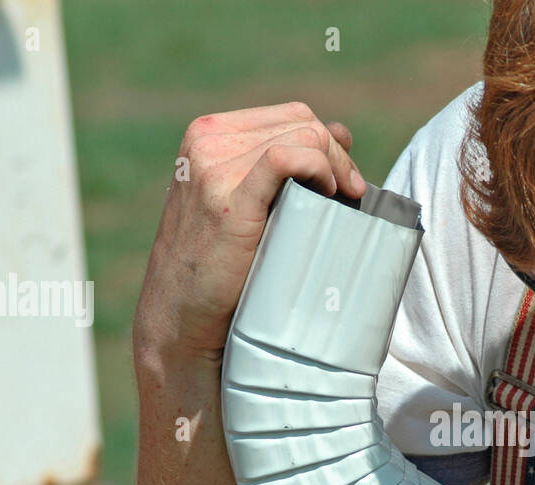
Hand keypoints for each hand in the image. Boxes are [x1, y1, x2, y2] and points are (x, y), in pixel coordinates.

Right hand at [133, 102, 366, 364]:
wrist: (181, 317)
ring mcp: (213, 167)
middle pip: (301, 122)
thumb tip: (340, 133)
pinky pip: (286, 158)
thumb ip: (284, 164)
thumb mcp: (246, 202)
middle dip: (337, 155)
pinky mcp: (227, 199)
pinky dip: (319, 168)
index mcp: (209, 135)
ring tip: (343, 200)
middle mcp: (207, 142)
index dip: (329, 144)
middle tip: (353, 195)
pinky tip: (328, 194)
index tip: (346, 183)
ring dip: (335, 165)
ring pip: (302, 136)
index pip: (291, 116)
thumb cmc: (221, 267)